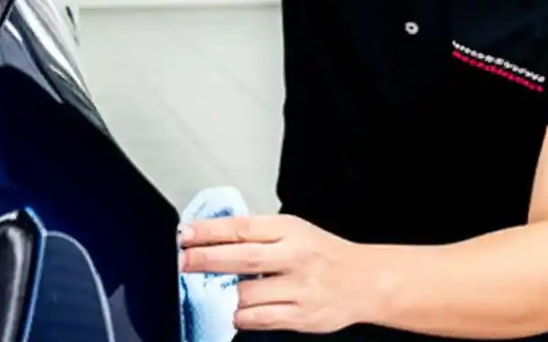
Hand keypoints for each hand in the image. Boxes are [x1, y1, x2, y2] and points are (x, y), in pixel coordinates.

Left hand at [179, 214, 379, 333]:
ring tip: (221, 289)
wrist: (365, 281)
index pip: (241, 227)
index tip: (184, 234)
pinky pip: (258, 319)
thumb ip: (257, 233)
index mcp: (289, 230)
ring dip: (225, 293)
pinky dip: (240, 316)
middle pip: (241, 258)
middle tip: (183, 261)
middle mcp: (294, 257)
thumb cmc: (322, 253)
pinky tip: (237, 310)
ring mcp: (299, 288)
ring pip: (246, 293)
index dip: (208, 231)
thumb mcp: (293, 230)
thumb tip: (209, 236)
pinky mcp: (301, 316)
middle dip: (205, 260)